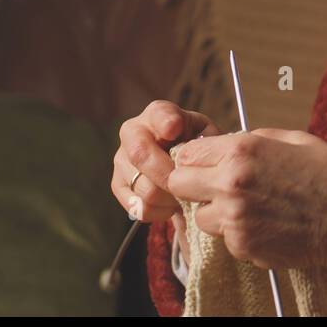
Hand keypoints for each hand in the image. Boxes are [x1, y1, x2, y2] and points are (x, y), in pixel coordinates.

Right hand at [111, 99, 220, 222]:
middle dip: (169, 176)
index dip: (166, 122)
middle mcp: (134, 132)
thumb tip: (189, 160)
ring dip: (169, 198)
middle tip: (189, 186)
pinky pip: (139, 206)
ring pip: (143, 186)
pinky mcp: (118, 184)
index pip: (159, 114)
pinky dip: (160, 212)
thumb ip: (204, 143)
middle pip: (141, 154)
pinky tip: (171, 205)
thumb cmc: (199, 148)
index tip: (175, 129)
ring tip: (185, 196)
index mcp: (158, 114)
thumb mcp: (207, 138)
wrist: (185, 166)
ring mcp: (122, 159)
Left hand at [166, 128, 326, 274]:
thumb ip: (254, 138)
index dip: (196, 157)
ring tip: (249, 207)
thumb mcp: (295, 139)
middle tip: (217, 186)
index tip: (207, 162)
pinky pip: (224, 238)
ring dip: (215, 211)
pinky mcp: (243, 246)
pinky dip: (238, 233)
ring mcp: (235, 219)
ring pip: (200, 216)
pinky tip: (266, 224)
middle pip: (179, 184)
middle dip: (193, 184)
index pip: (188, 152)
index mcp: (243, 150)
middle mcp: (232, 184)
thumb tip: (228, 142)